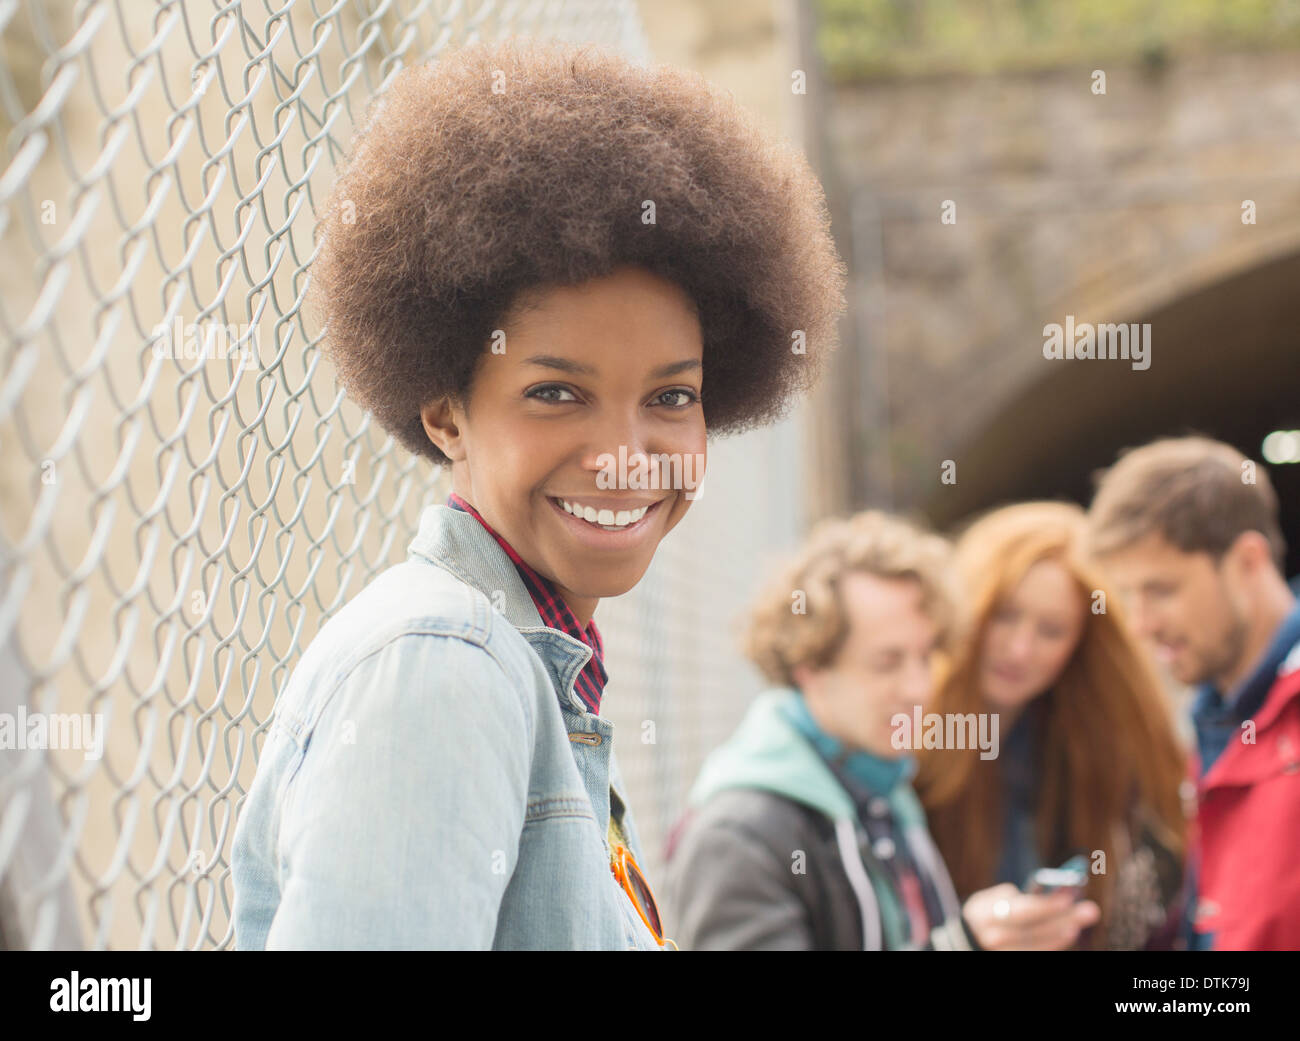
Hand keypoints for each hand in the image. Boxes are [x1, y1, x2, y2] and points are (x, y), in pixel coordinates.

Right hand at [961, 883, 1099, 949]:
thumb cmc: (984, 914)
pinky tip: (1065, 934)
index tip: (1069, 897)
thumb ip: (1014, 896)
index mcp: (987, 914)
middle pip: (1035, 930)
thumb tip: (1049, 891)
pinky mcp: (1011, 959)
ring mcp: (1003, 952)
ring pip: (1038, 946)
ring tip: (1077, 925)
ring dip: (1061, 935)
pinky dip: (1052, 944)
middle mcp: (995, 937)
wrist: (965, 942)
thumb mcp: (989, 899)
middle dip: (1065, 919)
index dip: (1047, 905)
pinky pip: (1036, 954)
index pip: (1022, 911)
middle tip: (1091, 910)